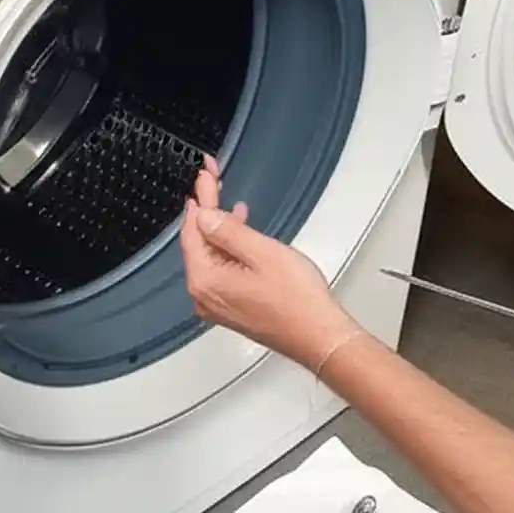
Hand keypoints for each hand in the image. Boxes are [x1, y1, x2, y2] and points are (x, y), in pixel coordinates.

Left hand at [179, 156, 362, 369]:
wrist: (320, 337)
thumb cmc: (298, 301)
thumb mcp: (263, 252)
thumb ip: (228, 231)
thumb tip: (204, 215)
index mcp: (206, 280)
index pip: (193, 230)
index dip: (200, 199)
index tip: (205, 175)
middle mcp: (204, 295)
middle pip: (198, 243)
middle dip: (207, 210)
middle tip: (213, 180)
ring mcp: (217, 305)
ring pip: (211, 257)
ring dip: (220, 229)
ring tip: (232, 205)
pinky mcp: (232, 310)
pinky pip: (221, 272)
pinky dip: (229, 250)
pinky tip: (241, 235)